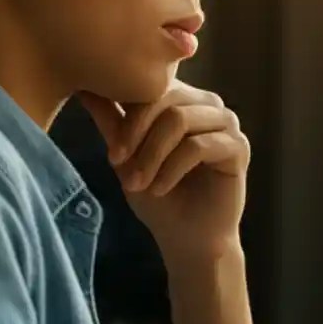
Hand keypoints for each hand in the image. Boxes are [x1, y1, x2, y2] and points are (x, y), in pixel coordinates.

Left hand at [78, 83, 250, 261]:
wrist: (186, 238)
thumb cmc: (157, 196)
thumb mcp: (126, 155)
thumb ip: (112, 120)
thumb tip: (83, 87)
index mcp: (183, 98)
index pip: (152, 85)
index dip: (127, 114)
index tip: (111, 153)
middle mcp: (208, 104)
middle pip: (166, 97)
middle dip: (137, 133)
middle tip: (119, 165)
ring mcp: (228, 123)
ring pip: (180, 120)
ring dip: (152, 154)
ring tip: (138, 183)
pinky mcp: (239, 147)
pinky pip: (199, 145)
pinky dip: (172, 169)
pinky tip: (160, 189)